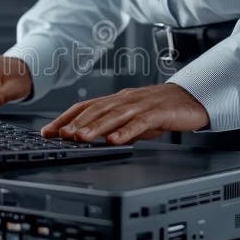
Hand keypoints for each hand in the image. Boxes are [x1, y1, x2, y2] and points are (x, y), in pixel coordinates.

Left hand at [41, 84, 208, 144]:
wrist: (191, 99)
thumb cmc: (160, 109)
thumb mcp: (131, 118)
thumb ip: (113, 126)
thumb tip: (91, 139)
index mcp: (116, 100)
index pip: (85, 107)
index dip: (65, 118)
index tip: (48, 131)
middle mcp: (125, 99)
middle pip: (96, 110)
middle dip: (76, 123)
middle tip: (60, 135)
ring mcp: (141, 105)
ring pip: (114, 115)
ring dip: (95, 127)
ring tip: (80, 138)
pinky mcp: (158, 112)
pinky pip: (139, 123)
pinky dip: (125, 132)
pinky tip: (114, 140)